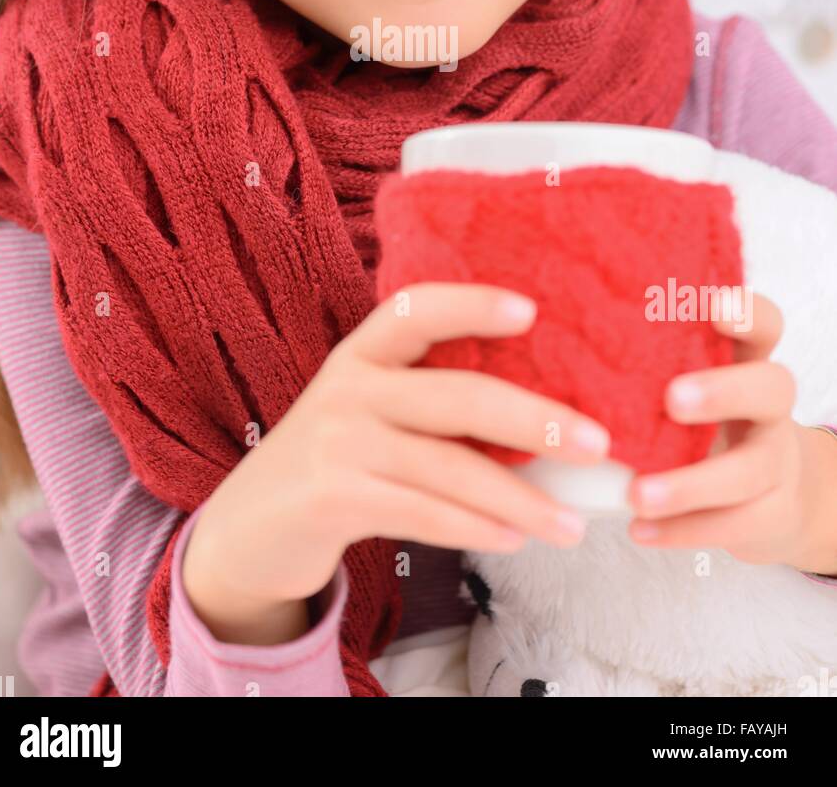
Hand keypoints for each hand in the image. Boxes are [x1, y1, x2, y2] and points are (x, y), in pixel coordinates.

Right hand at [185, 281, 611, 613]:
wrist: (248, 530)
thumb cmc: (335, 462)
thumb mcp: (367, 410)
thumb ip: (429, 400)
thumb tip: (544, 415)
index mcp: (362, 353)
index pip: (416, 310)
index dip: (472, 304)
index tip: (532, 311)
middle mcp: (348, 388)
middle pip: (458, 396)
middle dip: (534, 420)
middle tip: (597, 443)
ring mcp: (337, 443)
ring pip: (450, 467)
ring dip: (520, 499)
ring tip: (570, 525)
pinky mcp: (332, 498)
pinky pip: (423, 512)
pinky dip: (475, 528)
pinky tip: (515, 539)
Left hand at [626, 292, 817, 566]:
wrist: (767, 494)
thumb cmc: (697, 422)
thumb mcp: (681, 380)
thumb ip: (638, 359)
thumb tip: (544, 330)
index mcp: (745, 360)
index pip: (763, 323)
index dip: (744, 312)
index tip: (708, 305)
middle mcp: (768, 406)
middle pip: (773, 387)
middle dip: (724, 391)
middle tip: (672, 400)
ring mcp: (775, 460)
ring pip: (751, 469)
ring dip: (691, 483)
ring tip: (637, 494)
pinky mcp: (773, 513)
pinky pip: (737, 524)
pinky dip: (685, 530)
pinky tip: (638, 530)